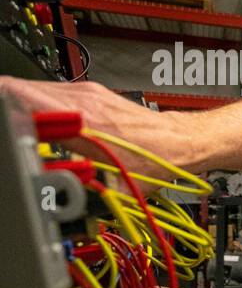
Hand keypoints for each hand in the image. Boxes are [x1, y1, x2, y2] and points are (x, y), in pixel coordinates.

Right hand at [0, 76, 185, 191]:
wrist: (178, 142)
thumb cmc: (153, 161)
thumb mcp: (113, 185)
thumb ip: (80, 188)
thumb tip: (57, 200)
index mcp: (82, 120)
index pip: (22, 95)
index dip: (2, 103)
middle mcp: (82, 99)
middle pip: (22, 89)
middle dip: (7, 106)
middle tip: (6, 128)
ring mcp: (86, 92)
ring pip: (36, 87)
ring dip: (21, 104)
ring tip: (19, 126)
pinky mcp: (91, 92)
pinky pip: (53, 90)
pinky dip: (39, 103)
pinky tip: (40, 121)